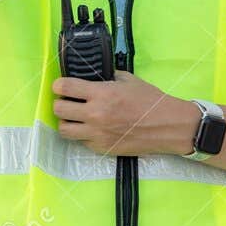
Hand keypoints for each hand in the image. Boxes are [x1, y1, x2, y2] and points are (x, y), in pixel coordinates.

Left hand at [51, 71, 199, 156]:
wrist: (166, 126)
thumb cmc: (150, 101)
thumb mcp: (129, 80)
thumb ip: (108, 77)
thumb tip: (93, 77)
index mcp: (101, 94)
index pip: (65, 87)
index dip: (59, 85)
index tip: (62, 86)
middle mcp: (95, 115)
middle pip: (59, 110)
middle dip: (60, 103)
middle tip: (68, 101)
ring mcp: (97, 134)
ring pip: (64, 130)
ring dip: (67, 122)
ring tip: (76, 118)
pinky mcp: (101, 148)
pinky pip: (81, 141)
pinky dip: (83, 135)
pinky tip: (93, 129)